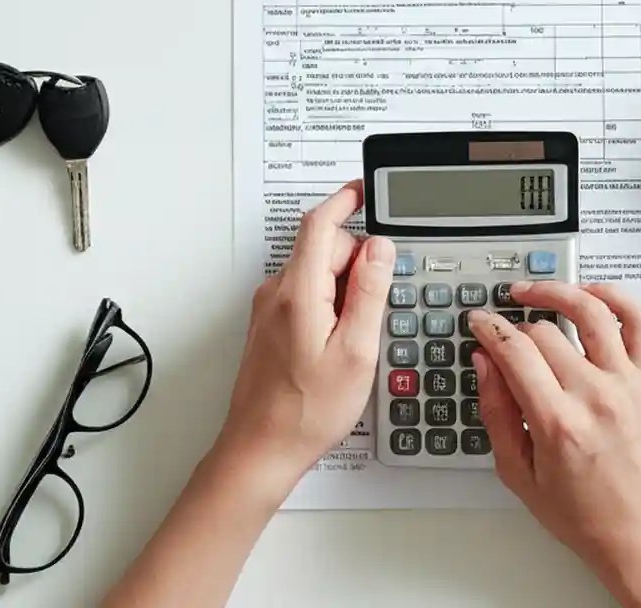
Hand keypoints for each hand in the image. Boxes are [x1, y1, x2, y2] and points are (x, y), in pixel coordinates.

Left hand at [218, 180, 393, 485]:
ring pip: (317, 274)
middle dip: (358, 262)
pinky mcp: (271, 326)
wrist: (261, 449)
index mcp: (298, 292)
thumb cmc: (305, 411)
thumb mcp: (356, 351)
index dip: (346, 200)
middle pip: (324, 248)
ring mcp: (270, 309)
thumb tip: (380, 249)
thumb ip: (369, 293)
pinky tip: (341, 343)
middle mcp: (277, 293)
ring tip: (359, 337)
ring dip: (345, 288)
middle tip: (378, 304)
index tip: (367, 191)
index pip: (320, 223)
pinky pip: (307, 296)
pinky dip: (331, 305)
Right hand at [468, 281, 640, 606]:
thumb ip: (497, 413)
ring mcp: (625, 383)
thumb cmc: (580, 513)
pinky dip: (614, 297)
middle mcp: (594, 395)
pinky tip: (589, 295)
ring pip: (589, 312)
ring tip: (532, 293)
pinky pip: (638, 321)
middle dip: (514, 325)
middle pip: (544, 332)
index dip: (489, 329)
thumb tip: (485, 362)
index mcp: (557, 423)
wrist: (639, 531)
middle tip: (500, 332)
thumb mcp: (518, 474)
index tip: (477, 323)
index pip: (515, 351)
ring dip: (556, 292)